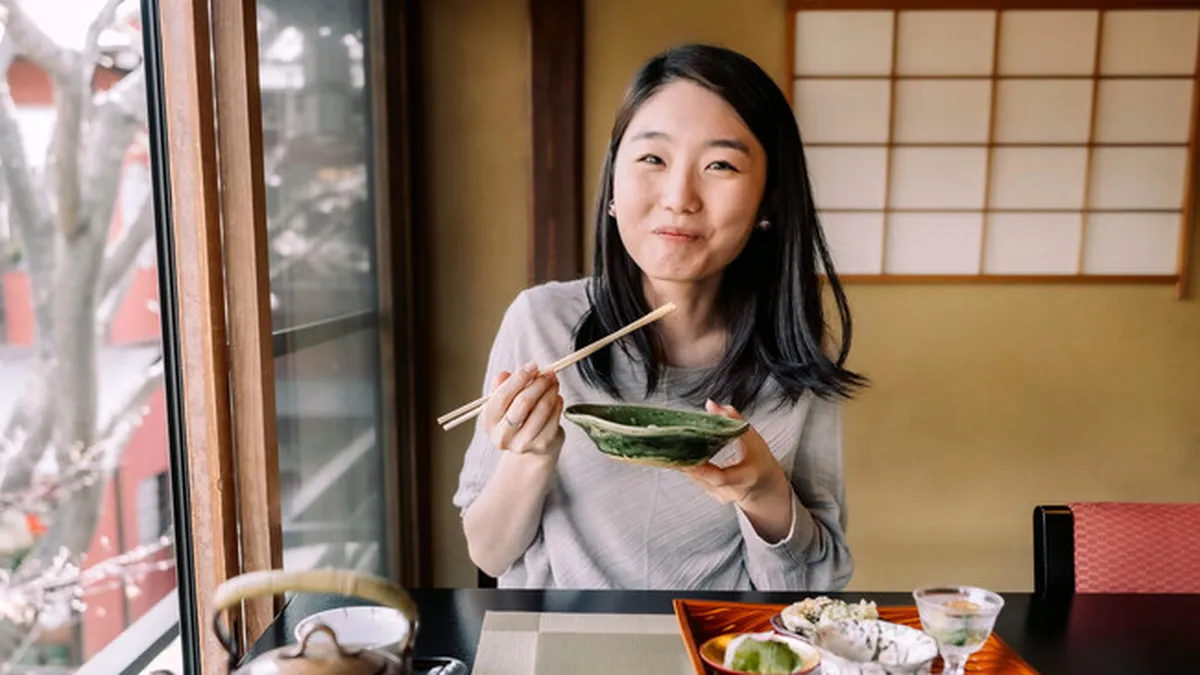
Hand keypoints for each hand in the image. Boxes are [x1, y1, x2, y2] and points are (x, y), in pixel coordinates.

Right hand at [483, 362, 563, 456]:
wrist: (529, 446)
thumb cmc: (516, 417)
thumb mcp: (504, 402)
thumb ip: (503, 386)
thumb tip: (504, 374)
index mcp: (489, 422)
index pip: (502, 396)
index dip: (519, 378)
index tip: (532, 366)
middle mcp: (503, 436)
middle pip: (523, 402)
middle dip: (539, 383)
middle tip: (549, 373)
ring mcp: (523, 443)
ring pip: (542, 408)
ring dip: (551, 390)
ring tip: (554, 382)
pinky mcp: (542, 444)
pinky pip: (554, 417)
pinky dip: (558, 403)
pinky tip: (556, 397)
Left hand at [682, 401, 792, 529]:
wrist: (764, 486)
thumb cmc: (759, 461)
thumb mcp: (753, 439)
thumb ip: (734, 420)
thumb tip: (711, 405)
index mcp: (744, 478)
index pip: (720, 477)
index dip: (701, 469)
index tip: (686, 459)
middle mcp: (730, 491)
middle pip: (702, 478)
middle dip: (685, 460)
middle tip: (669, 444)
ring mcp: (719, 495)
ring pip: (695, 478)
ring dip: (683, 461)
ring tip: (670, 444)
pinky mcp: (711, 493)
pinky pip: (695, 478)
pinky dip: (688, 465)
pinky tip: (679, 453)